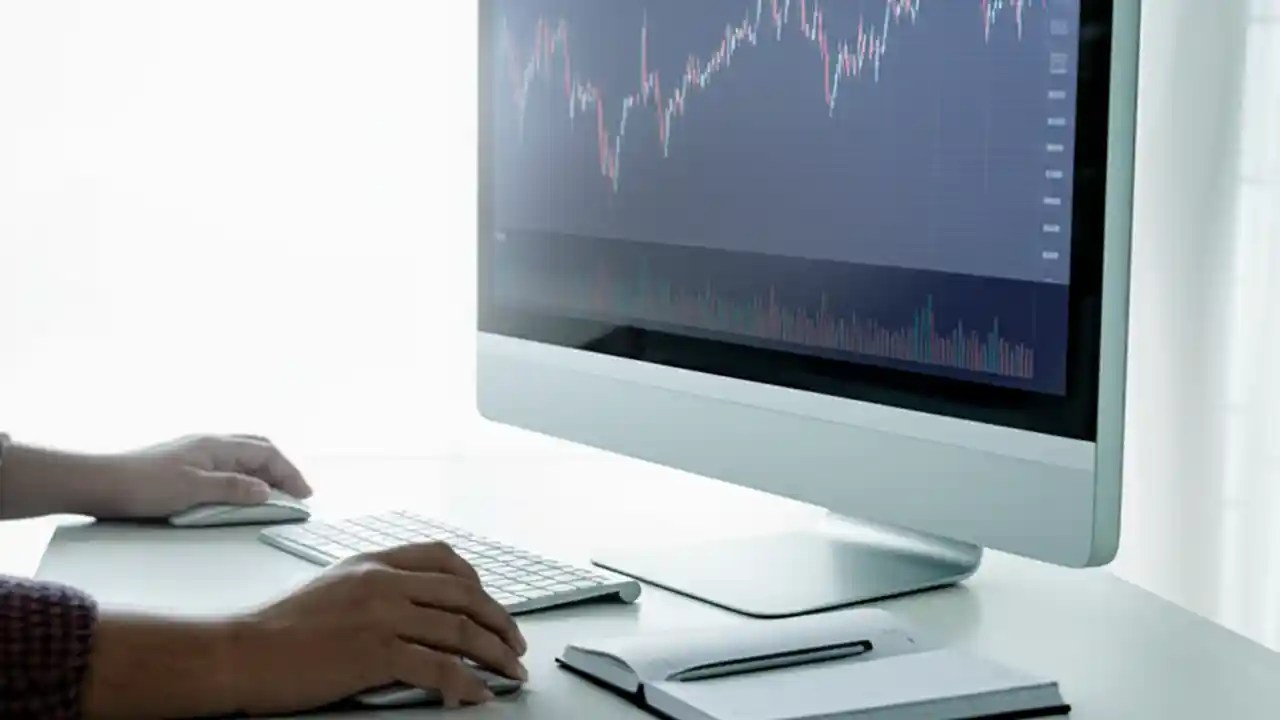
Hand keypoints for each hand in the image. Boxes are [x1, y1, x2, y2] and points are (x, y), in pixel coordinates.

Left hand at [96, 434, 312, 518]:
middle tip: (296, 492)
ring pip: (242, 455)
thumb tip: (268, 490)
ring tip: (274, 493)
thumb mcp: (193, 489)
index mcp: (217, 445)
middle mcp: (210, 444)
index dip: (289, 472)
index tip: (305, 496)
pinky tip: (239, 491)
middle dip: (281, 467)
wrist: (99, 482)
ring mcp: (196, 452)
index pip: (266, 453)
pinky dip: (245, 475)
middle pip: (257, 448)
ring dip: (263, 471)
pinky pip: (227, 464)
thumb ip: (232, 488)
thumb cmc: (145, 486)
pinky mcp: (184, 464)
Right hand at [230, 542, 528, 713]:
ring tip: (510, 671)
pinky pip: (438, 666)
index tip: (490, 604)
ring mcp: (382, 615)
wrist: (243, 652)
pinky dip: (465, 682)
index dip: (476, 582)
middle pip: (463, 594)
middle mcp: (383, 581)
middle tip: (515, 644)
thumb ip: (375, 585)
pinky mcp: (375, 652)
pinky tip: (477, 694)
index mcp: (374, 562)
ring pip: (459, 629)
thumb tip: (415, 605)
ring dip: (494, 653)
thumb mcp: (334, 585)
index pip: (442, 557)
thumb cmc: (281, 628)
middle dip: (499, 620)